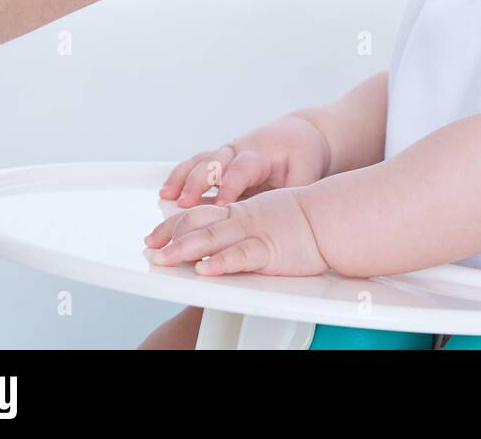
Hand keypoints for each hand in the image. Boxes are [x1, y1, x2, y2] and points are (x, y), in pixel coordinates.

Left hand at [144, 188, 329, 276]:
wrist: (330, 217)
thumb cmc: (304, 219)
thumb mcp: (266, 214)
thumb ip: (244, 223)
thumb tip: (222, 236)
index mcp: (240, 211)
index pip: (199, 214)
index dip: (173, 224)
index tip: (155, 236)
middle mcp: (241, 219)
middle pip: (198, 224)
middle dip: (170, 237)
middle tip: (150, 248)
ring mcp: (253, 234)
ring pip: (213, 238)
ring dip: (185, 249)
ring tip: (164, 258)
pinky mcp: (268, 250)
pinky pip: (241, 256)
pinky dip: (221, 262)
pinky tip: (205, 268)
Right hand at [159, 114, 330, 206]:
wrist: (301, 135)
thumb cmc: (303, 157)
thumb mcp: (303, 177)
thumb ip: (287, 197)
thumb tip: (275, 220)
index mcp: (261, 153)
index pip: (242, 170)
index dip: (229, 188)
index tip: (219, 206)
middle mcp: (240, 149)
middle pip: (214, 162)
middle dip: (197, 183)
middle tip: (184, 203)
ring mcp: (228, 152)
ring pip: (200, 161)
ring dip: (182, 178)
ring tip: (166, 196)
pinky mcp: (221, 158)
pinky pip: (197, 164)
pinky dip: (180, 176)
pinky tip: (167, 191)